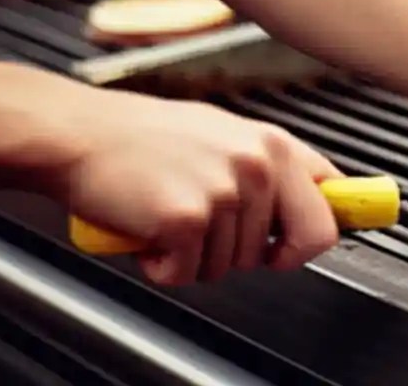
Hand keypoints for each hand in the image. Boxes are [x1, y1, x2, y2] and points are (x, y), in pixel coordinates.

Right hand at [49, 89, 341, 285]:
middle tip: (211, 232)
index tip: (307, 246)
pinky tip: (145, 229)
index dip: (322, 233)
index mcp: (272, 143)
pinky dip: (161, 265)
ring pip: (233, 266)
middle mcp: (258, 164)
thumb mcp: (223, 134)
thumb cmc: (141, 136)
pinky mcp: (186, 219)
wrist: (76, 134)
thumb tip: (320, 196)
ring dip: (195, 256)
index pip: (331, 199)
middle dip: (251, 255)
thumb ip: (270, 166)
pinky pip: (187, 274)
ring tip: (165, 213)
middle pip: (290, 249)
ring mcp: (224, 191)